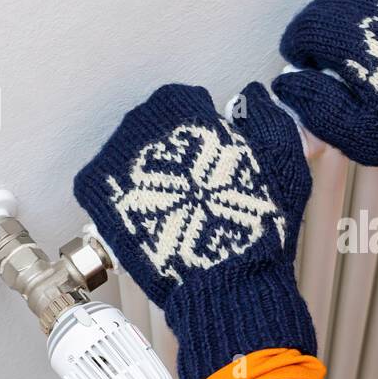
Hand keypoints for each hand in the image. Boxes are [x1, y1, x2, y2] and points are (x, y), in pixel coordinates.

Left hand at [74, 82, 315, 378]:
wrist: (224, 282)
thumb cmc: (255, 222)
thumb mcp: (283, 159)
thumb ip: (266, 115)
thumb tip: (253, 97)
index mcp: (183, 106)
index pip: (186, 101)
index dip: (202, 130)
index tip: (211, 155)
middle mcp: (141, 124)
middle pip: (152, 128)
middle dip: (171, 152)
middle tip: (194, 188)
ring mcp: (112, 159)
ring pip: (129, 158)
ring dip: (147, 176)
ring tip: (174, 209)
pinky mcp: (94, 193)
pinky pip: (105, 186)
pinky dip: (123, 199)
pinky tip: (149, 219)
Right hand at [273, 0, 377, 222]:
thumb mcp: (355, 133)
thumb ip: (313, 103)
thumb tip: (287, 81)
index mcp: (351, 35)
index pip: (304, 28)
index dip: (298, 53)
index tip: (304, 72)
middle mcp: (377, 2)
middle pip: (329, 8)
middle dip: (321, 36)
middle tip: (330, 69)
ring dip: (350, 24)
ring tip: (363, 60)